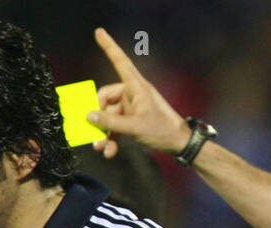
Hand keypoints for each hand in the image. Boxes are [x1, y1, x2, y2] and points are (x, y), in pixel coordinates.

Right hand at [87, 28, 191, 159]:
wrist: (180, 145)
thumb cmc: (163, 131)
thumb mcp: (135, 127)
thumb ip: (111, 122)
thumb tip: (89, 116)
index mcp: (136, 87)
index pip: (120, 61)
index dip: (109, 46)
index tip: (98, 32)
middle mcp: (132, 94)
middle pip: (105, 98)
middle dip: (97, 116)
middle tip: (93, 131)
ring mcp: (132, 108)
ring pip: (109, 116)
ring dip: (103, 132)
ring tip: (99, 147)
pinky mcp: (133, 121)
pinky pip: (116, 127)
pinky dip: (111, 139)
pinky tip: (109, 152)